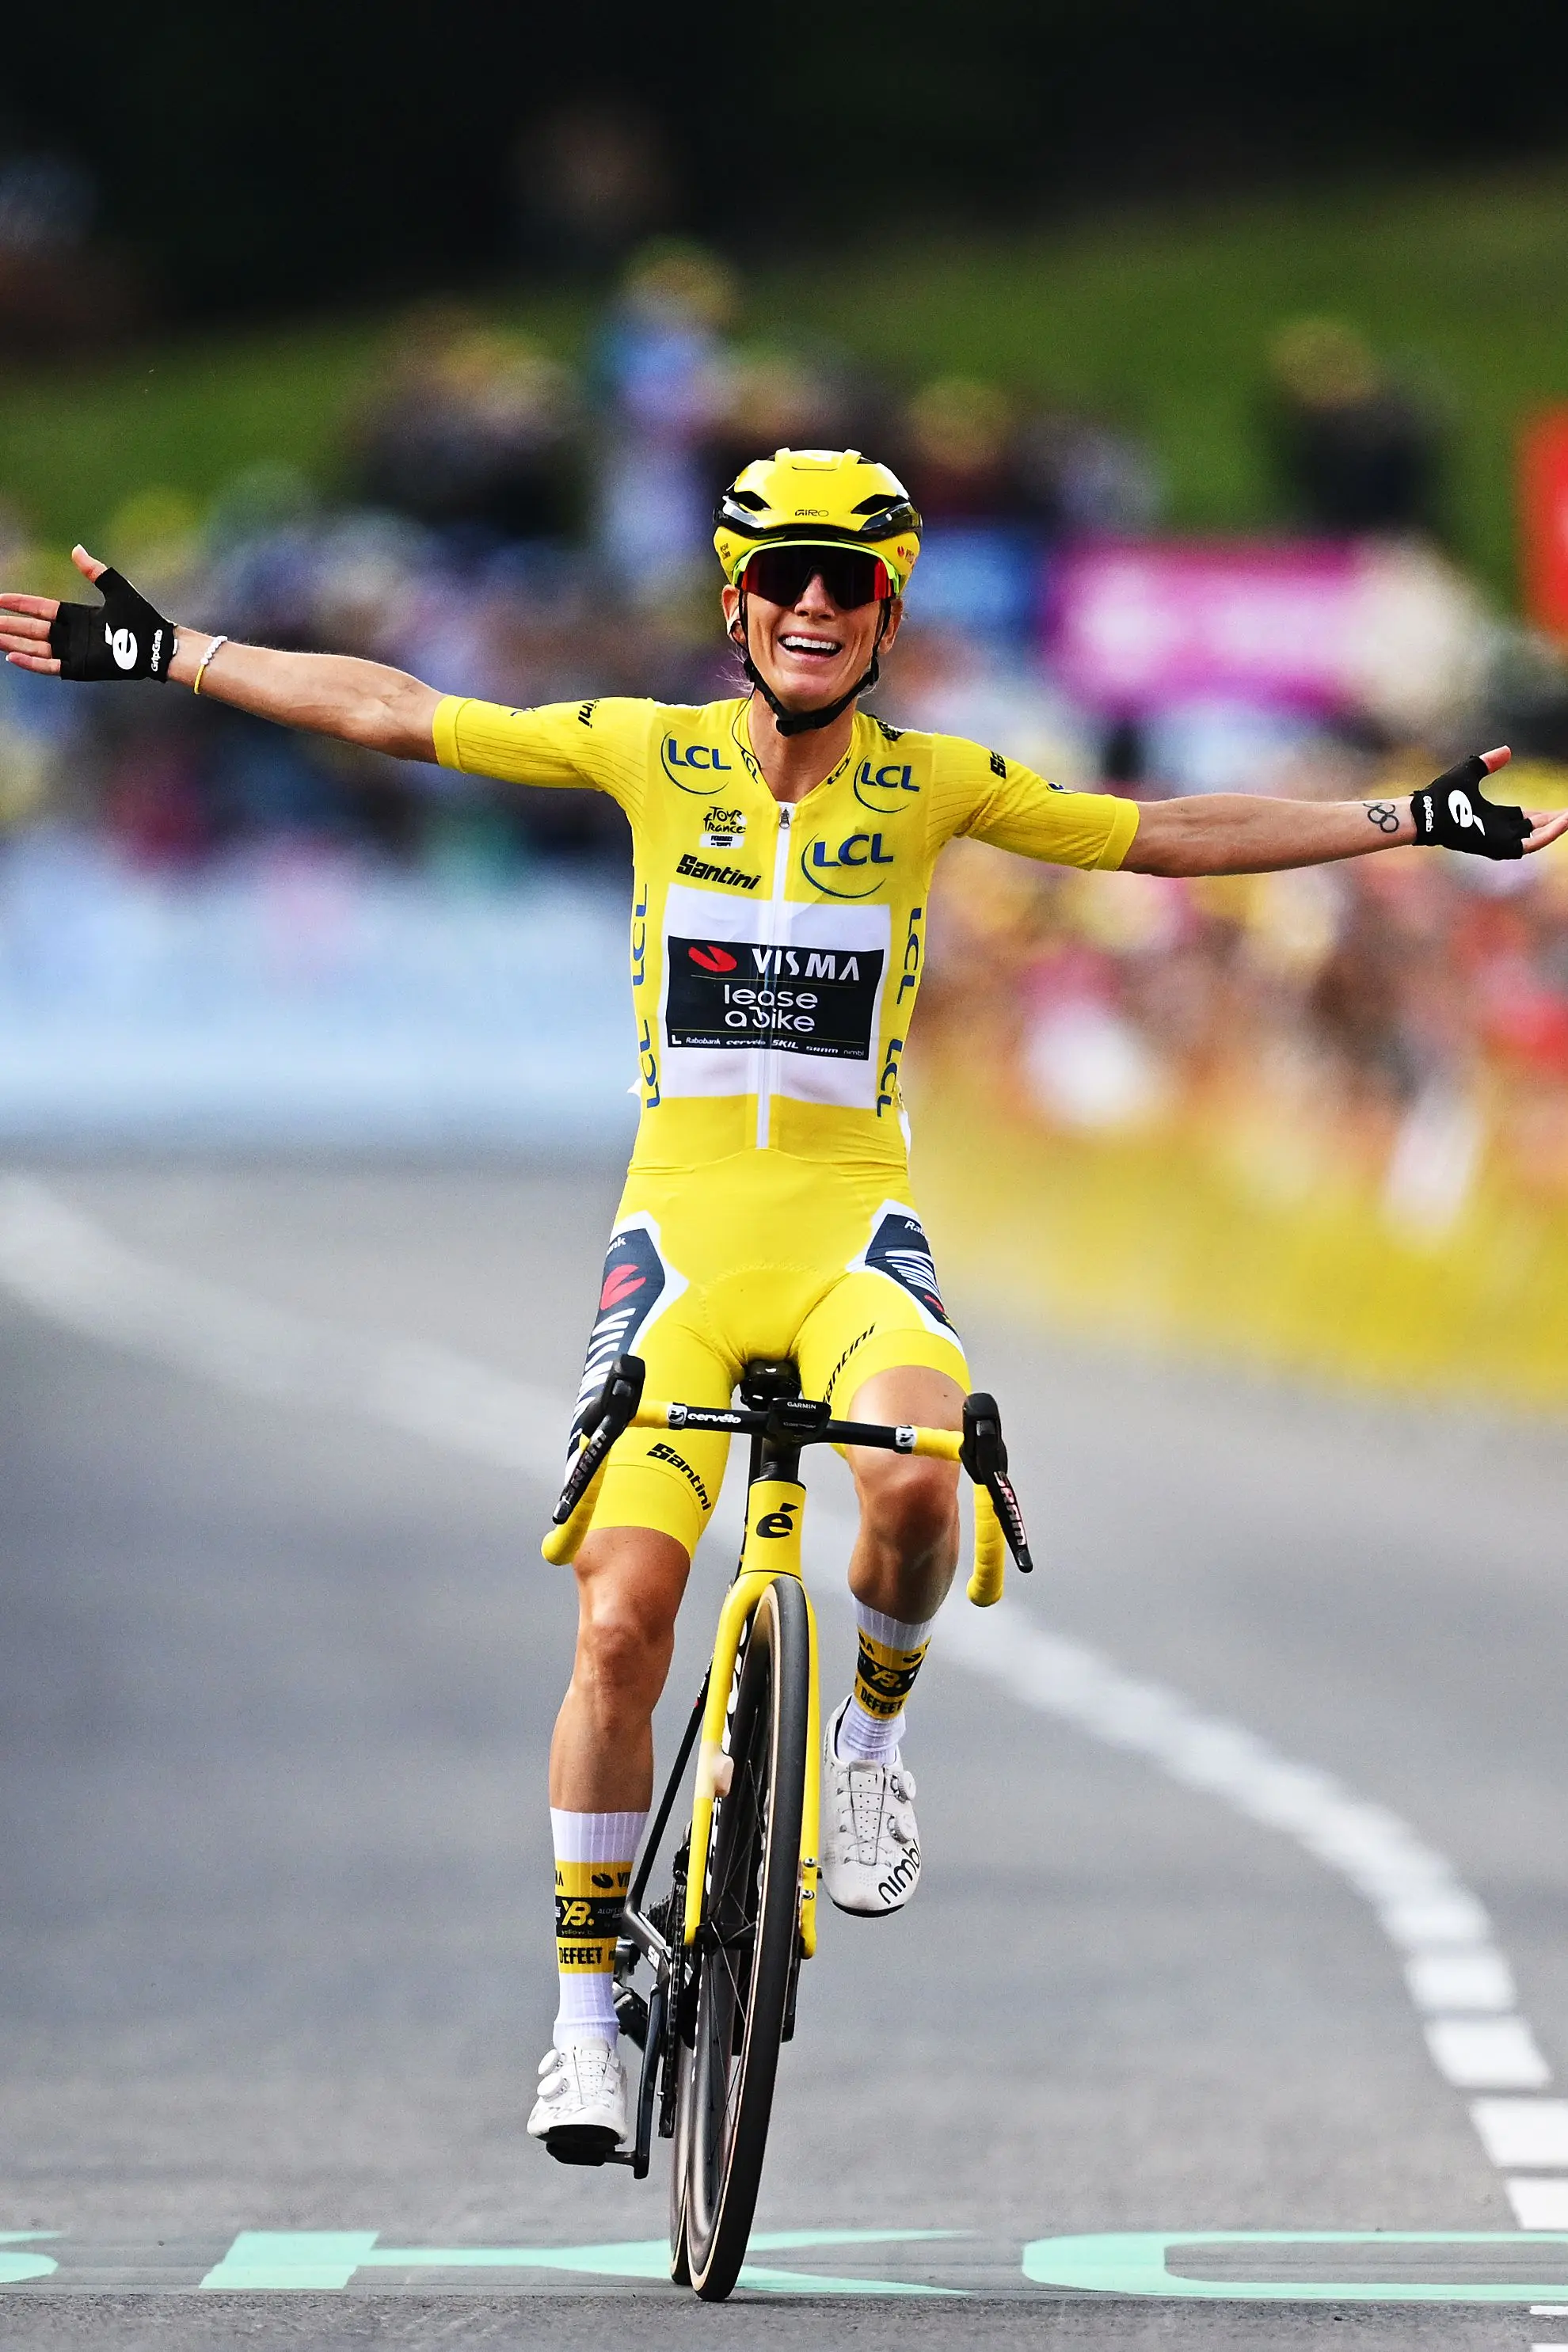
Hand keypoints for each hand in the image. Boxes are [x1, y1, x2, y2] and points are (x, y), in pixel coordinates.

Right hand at [0, 545, 175, 681]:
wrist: (156, 643)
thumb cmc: (140, 617)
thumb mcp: (115, 588)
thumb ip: (94, 570)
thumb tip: (76, 549)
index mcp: (77, 616)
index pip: (40, 609)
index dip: (20, 604)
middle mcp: (72, 635)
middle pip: (32, 630)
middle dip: (9, 626)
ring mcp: (74, 652)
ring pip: (35, 648)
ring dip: (13, 644)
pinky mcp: (79, 668)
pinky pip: (49, 666)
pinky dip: (31, 663)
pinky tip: (12, 658)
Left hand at [1411, 746, 1567, 859]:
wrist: (1429, 810)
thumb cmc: (1442, 794)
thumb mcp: (1471, 771)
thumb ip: (1488, 762)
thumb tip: (1508, 750)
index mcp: (1494, 818)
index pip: (1526, 818)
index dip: (1545, 814)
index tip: (1561, 808)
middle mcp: (1499, 832)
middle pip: (1535, 829)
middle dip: (1556, 822)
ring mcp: (1499, 841)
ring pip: (1538, 838)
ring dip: (1558, 828)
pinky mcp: (1499, 847)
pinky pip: (1531, 844)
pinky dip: (1549, 834)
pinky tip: (1565, 821)